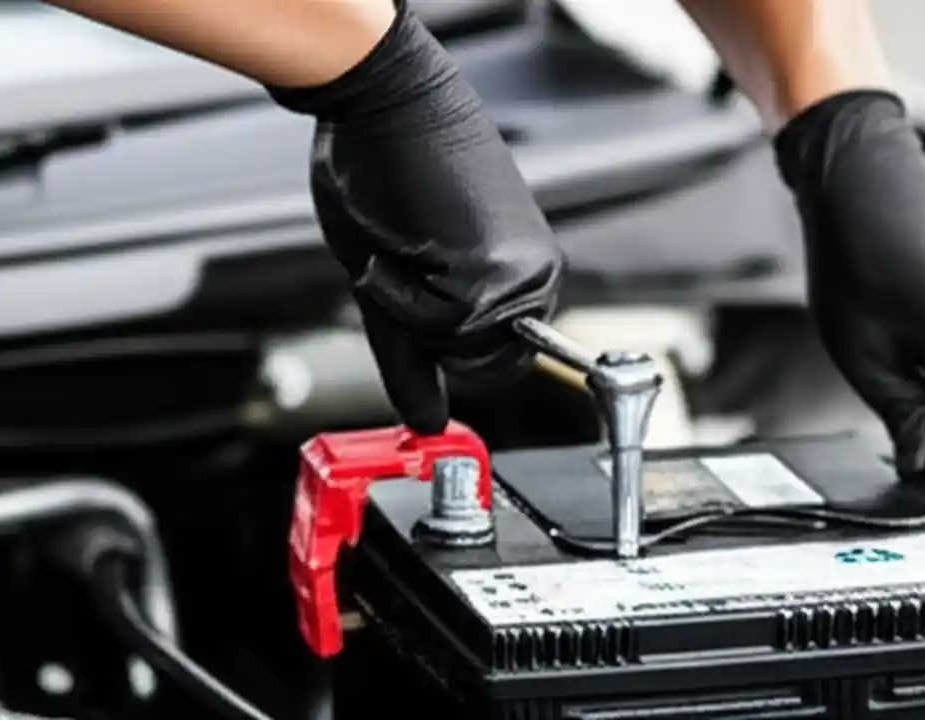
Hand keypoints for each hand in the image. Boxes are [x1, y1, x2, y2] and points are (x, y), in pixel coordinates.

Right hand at [270, 3, 562, 434]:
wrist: (386, 103)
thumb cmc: (390, 173)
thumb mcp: (400, 283)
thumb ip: (416, 359)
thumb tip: (427, 421)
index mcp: (527, 276)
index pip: (496, 363)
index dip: (445, 346)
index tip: (416, 289)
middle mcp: (538, 278)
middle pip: (481, 368)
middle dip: (427, 331)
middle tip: (408, 263)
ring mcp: (522, 278)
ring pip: (455, 351)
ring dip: (406, 306)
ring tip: (404, 243)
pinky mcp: (494, 272)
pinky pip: (437, 325)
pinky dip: (399, 291)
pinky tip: (401, 238)